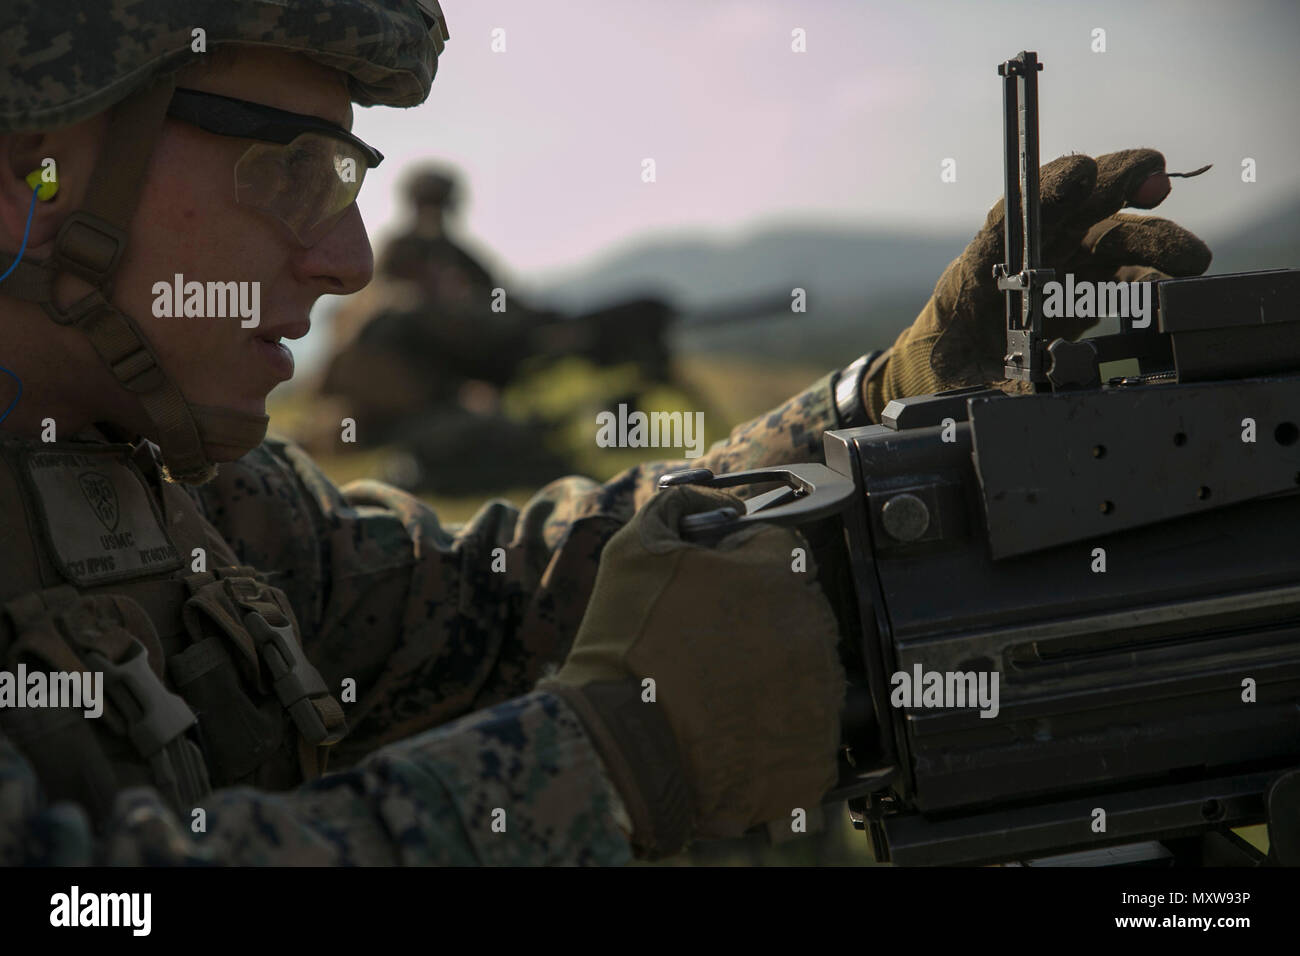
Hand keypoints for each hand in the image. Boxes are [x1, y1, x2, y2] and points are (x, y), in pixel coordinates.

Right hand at [541, 485, 843, 855]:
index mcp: (776, 573)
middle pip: (795, 605)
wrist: (620, 749)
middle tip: (704, 642)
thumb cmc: (622, 648)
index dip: (740, 562)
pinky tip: (727, 725)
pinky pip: (805, 723)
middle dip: (757, 615)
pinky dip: (774, 722)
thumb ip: (676, 507)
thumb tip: (706, 499)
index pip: (779, 546)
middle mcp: (811, 629)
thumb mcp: (633, 550)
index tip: (711, 588)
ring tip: (710, 687)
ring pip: (802, 664)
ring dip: (767, 667)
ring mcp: (819, 693)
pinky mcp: (815, 750)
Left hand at [866, 149, 1212, 411]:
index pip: (1008, 223)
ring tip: (1194, 257)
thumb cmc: (937, 374)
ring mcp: (1047, 270)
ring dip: (1148, 239)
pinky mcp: (1070, 292)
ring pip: (1101, 239)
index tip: (1081, 169)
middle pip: (1067, 212)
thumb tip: (1040, 394)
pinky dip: (1148, 274)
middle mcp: (1016, 260)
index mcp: (975, 274)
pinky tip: (1177, 281)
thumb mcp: (957, 390)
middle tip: (1156, 173)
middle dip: (1112, 186)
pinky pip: (1114, 274)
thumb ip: (998, 390)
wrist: (934, 378)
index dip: (1046, 192)